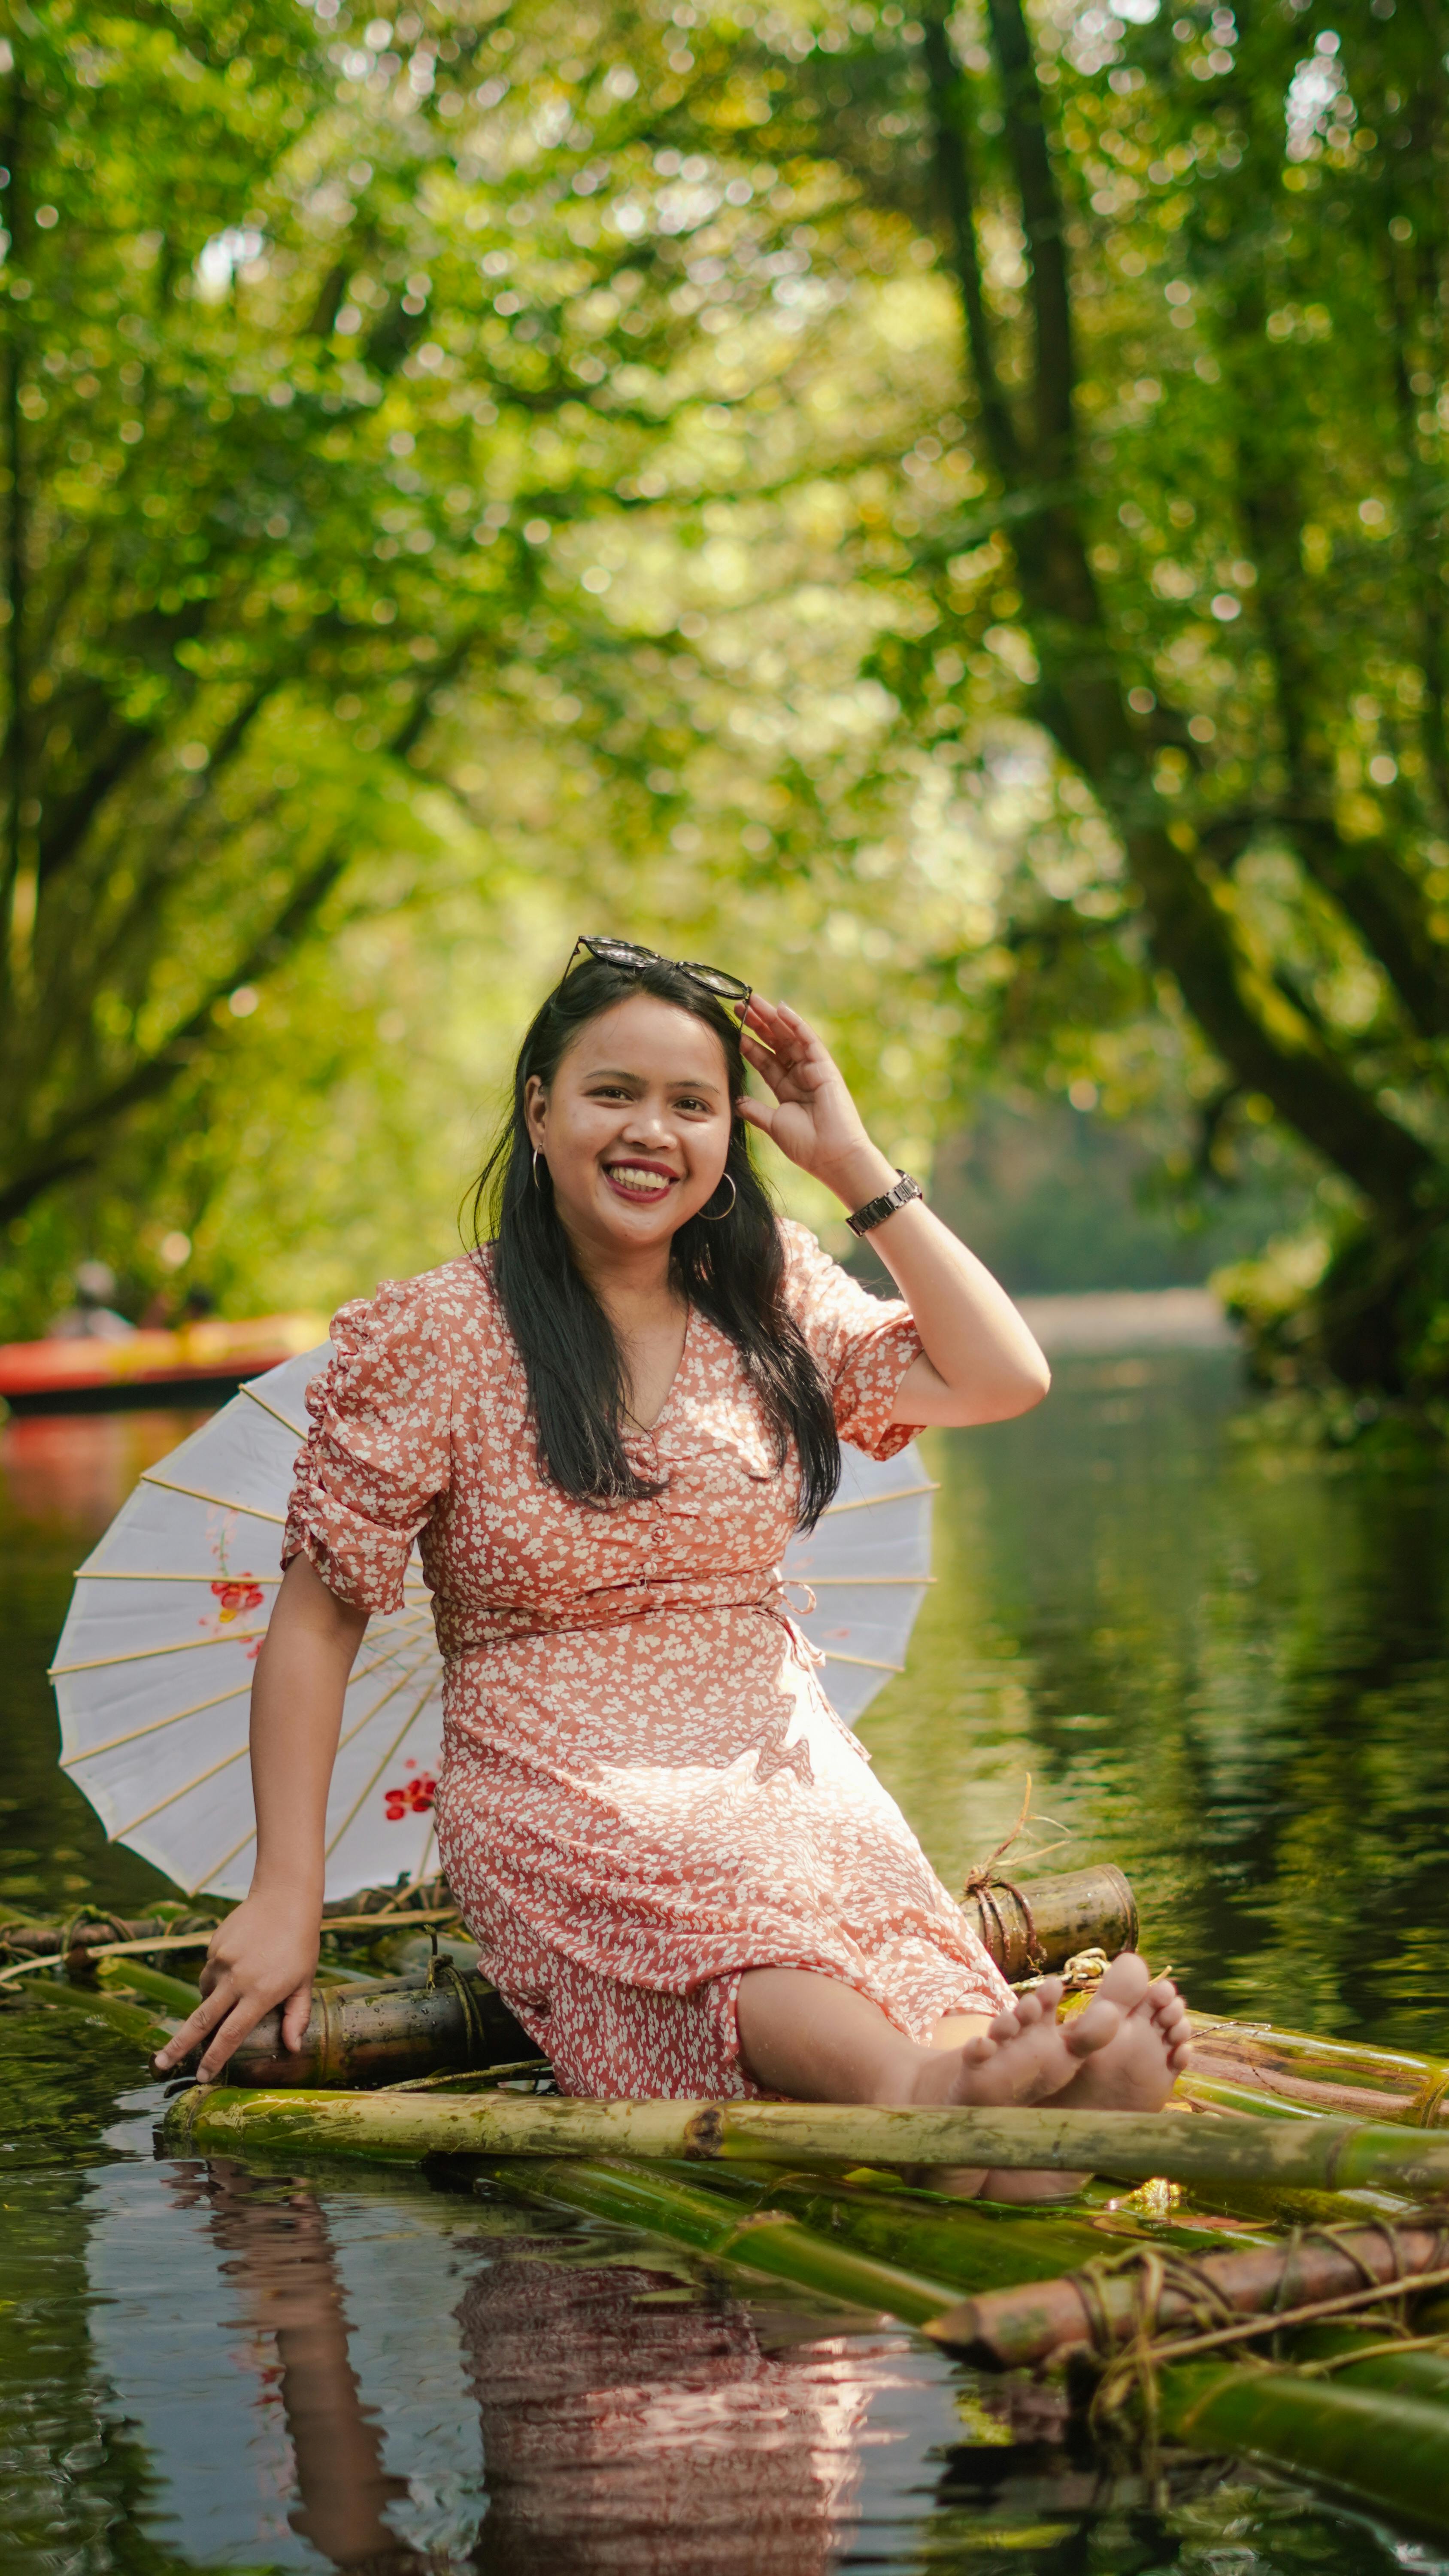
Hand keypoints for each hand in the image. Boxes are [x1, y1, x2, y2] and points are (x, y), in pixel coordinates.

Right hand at [153, 1887, 319, 2082]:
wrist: (284, 1897)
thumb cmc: (301, 1943)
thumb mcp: (305, 1982)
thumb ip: (296, 2016)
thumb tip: (293, 2049)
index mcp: (259, 1993)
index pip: (230, 2034)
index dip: (214, 2058)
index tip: (201, 2076)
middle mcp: (235, 1979)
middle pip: (201, 2021)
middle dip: (178, 2046)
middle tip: (160, 2064)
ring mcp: (221, 1961)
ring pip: (205, 1994)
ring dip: (210, 2005)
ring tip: (232, 1995)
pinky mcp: (213, 1946)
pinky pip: (210, 1971)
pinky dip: (217, 1979)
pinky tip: (237, 1966)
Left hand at [737, 997, 896, 1206]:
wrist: (831, 1155)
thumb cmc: (805, 1145)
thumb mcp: (772, 1124)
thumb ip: (755, 1110)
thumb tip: (736, 1101)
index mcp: (786, 1089)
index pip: (764, 1060)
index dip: (749, 1044)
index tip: (732, 1028)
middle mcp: (799, 1075)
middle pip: (775, 1044)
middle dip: (758, 1025)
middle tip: (739, 1005)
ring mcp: (813, 1069)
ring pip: (789, 1037)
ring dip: (772, 1018)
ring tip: (753, 1001)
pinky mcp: (825, 1067)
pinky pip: (809, 1040)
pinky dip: (796, 1024)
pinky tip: (781, 1009)